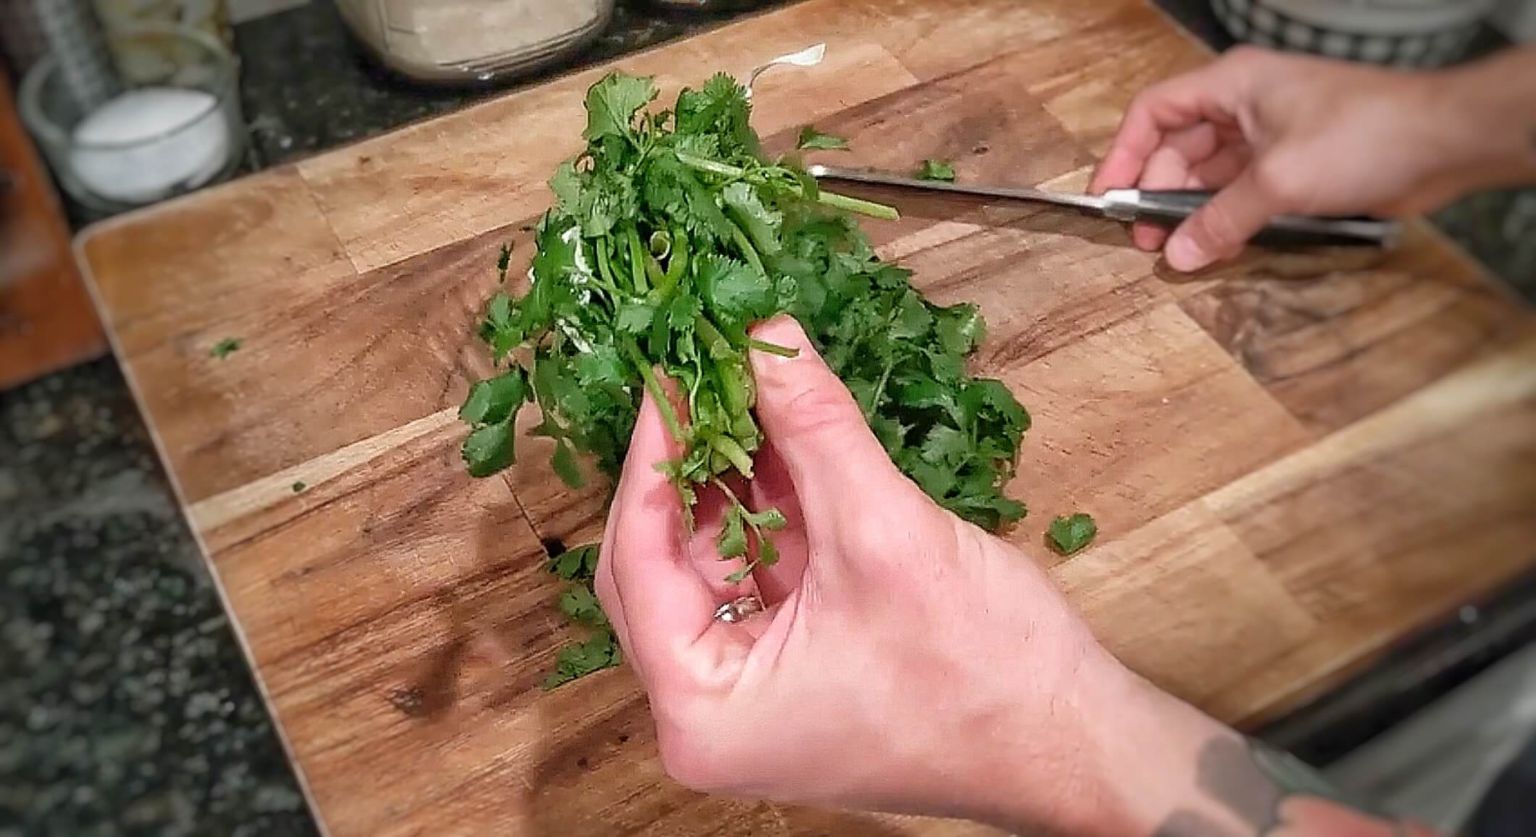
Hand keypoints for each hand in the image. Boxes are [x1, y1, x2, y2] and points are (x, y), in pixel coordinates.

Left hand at [594, 316, 1137, 829]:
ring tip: (743, 391)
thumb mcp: (884, 532)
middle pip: (662, 563)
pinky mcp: (798, 669)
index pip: (635, 561)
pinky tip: (784, 438)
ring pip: (714, 563)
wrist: (1077, 743)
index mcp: (702, 711)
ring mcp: (754, 694)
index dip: (652, 458)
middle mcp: (709, 713)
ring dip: (731, 480)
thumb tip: (766, 337)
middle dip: (688, 467)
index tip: (669, 377)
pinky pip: (763, 577)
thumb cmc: (986, 676)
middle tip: (700, 378)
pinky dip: (773, 511)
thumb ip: (814, 428)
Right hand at [1091, 46, 1494, 271]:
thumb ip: (1221, 220)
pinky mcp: (1292, 164)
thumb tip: (1179, 254)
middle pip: (1177, 149)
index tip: (1109, 199)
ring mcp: (1269, 135)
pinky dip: (1225, 217)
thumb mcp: (1279, 180)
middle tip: (1149, 242)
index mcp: (1233, 85)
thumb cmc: (1368, 133)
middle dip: (1159, 195)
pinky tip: (1218, 246)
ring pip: (1208, 175)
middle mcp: (1245, 105)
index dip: (1124, 155)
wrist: (1444, 143)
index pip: (1154, 112)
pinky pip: (1240, 192)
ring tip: (1182, 251)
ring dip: (1192, 212)